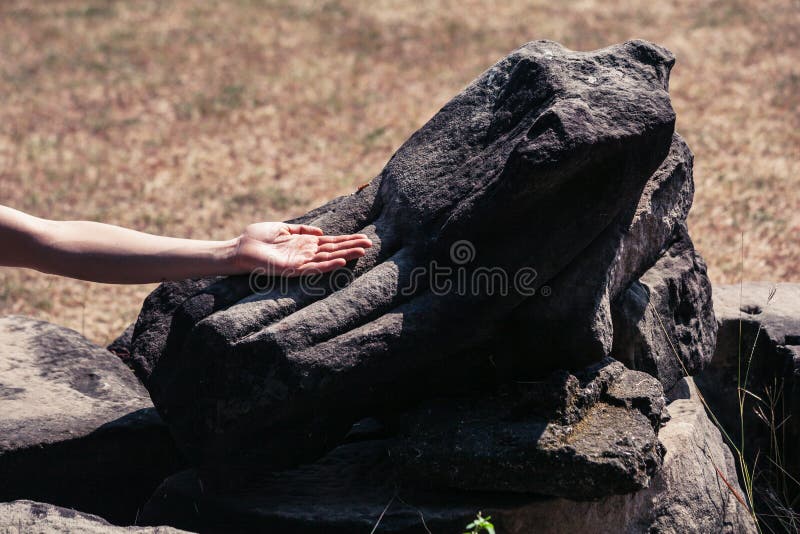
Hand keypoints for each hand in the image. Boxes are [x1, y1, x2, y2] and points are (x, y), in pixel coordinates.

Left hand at [231, 222, 371, 275]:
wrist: (239, 249)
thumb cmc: (257, 238)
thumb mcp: (282, 229)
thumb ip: (302, 230)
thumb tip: (321, 231)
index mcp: (304, 244)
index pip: (331, 242)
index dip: (347, 240)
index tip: (364, 237)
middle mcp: (305, 254)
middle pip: (333, 249)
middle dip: (352, 246)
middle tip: (371, 243)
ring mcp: (300, 262)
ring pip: (327, 259)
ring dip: (345, 255)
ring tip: (362, 251)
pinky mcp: (292, 269)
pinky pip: (313, 268)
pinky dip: (328, 265)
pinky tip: (340, 260)